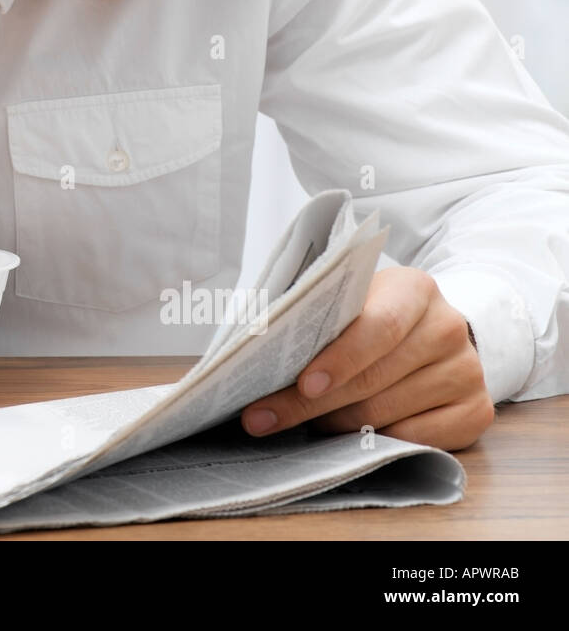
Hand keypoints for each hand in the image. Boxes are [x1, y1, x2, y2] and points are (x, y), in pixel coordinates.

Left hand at [239, 266, 493, 450]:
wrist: (434, 331)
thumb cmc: (374, 314)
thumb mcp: (350, 300)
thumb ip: (316, 315)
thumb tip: (257, 348)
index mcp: (415, 289)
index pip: (379, 326)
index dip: (339, 359)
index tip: (302, 384)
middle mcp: (448, 328)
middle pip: (374, 378)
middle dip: (311, 404)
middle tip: (263, 418)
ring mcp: (467, 372)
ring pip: (387, 414)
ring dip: (337, 424)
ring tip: (304, 420)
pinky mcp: (476, 412)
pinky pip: (416, 441)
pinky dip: (375, 443)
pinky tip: (349, 437)